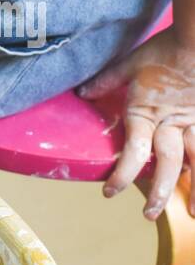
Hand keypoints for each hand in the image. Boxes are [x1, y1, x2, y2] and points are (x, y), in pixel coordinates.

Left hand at [79, 29, 194, 218]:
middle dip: (157, 191)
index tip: (110, 193)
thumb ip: (105, 82)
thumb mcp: (129, 65)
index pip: (133, 152)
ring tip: (194, 213)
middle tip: (148, 215)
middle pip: (167, 164)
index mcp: (147, 114)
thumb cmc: (165, 49)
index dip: (121, 175)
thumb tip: (82, 92)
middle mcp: (173, 124)